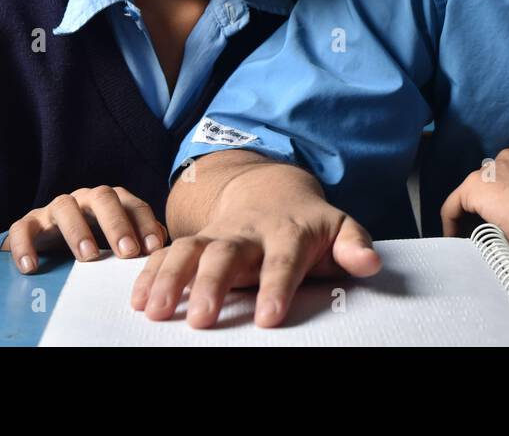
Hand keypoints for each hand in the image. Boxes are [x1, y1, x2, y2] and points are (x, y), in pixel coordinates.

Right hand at [4, 185, 166, 273]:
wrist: (47, 241)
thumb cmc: (93, 239)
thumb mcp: (117, 240)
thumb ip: (141, 240)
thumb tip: (164, 248)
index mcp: (112, 201)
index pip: (133, 205)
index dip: (145, 224)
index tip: (153, 248)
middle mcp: (85, 199)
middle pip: (103, 198)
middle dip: (117, 224)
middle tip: (127, 252)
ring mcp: (55, 208)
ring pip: (65, 207)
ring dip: (77, 231)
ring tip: (88, 257)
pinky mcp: (28, 223)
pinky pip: (23, 228)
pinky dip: (25, 245)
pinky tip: (32, 267)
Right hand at [129, 161, 380, 328]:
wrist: (271, 189)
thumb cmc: (308, 223)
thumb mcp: (339, 228)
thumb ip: (354, 246)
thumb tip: (370, 263)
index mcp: (287, 233)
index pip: (283, 261)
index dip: (276, 288)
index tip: (270, 318)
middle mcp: (247, 232)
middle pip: (227, 254)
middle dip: (212, 284)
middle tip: (201, 318)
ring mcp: (217, 235)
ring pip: (189, 250)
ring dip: (170, 279)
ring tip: (155, 310)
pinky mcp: (194, 241)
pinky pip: (168, 253)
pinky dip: (150, 274)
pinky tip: (138, 300)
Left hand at [440, 146, 508, 248]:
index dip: (506, 206)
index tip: (507, 228)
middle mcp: (508, 161)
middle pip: (487, 189)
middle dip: (487, 213)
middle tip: (491, 241)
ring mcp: (490, 172)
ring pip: (470, 199)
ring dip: (471, 221)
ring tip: (476, 246)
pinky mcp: (475, 187)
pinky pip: (452, 207)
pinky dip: (451, 226)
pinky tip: (458, 245)